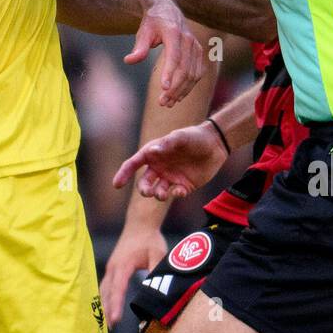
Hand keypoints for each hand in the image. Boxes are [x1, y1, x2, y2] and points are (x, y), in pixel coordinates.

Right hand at [99, 224, 168, 326]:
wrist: (140, 224)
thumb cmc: (149, 239)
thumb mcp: (158, 253)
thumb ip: (156, 271)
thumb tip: (157, 288)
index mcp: (123, 265)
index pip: (118, 288)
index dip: (116, 305)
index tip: (115, 319)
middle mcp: (113, 267)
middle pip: (107, 292)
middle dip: (107, 310)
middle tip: (109, 327)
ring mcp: (111, 267)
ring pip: (104, 289)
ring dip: (104, 305)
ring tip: (107, 322)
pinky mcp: (112, 267)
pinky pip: (106, 285)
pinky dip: (105, 297)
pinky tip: (106, 307)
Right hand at [114, 120, 228, 199]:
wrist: (215, 144)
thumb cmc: (194, 137)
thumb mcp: (181, 137)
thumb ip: (167, 143)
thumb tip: (152, 151)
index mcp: (153, 153)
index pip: (133, 164)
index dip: (123, 174)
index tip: (116, 185)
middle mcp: (159, 167)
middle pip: (144, 182)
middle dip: (143, 189)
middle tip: (148, 192)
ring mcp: (170, 177)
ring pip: (157, 191)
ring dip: (157, 195)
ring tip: (162, 194)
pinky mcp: (183, 186)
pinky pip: (175, 194)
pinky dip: (175, 194)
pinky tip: (181, 190)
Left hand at [124, 0, 205, 105]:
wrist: (167, 11)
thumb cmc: (152, 23)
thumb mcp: (143, 32)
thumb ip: (139, 47)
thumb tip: (129, 61)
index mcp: (174, 33)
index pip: (174, 56)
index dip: (170, 73)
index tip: (163, 89)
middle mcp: (188, 40)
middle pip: (185, 69)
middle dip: (175, 88)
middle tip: (162, 102)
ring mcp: (196, 46)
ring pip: (193, 74)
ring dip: (182, 91)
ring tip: (168, 103)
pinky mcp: (199, 53)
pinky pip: (197, 73)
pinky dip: (189, 86)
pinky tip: (178, 97)